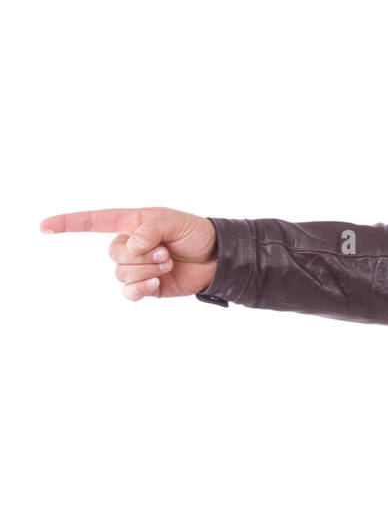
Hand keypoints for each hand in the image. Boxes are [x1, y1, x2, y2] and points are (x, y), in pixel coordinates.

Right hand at [40, 207, 217, 300]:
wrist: (217, 257)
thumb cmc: (195, 233)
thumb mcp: (173, 221)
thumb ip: (149, 228)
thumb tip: (131, 245)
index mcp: (131, 223)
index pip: (94, 222)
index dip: (68, 223)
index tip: (43, 226)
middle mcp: (129, 245)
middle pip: (112, 252)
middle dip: (141, 253)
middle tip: (166, 251)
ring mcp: (136, 267)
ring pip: (121, 272)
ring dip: (147, 268)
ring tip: (169, 262)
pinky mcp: (147, 286)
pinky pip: (129, 292)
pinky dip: (141, 287)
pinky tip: (157, 281)